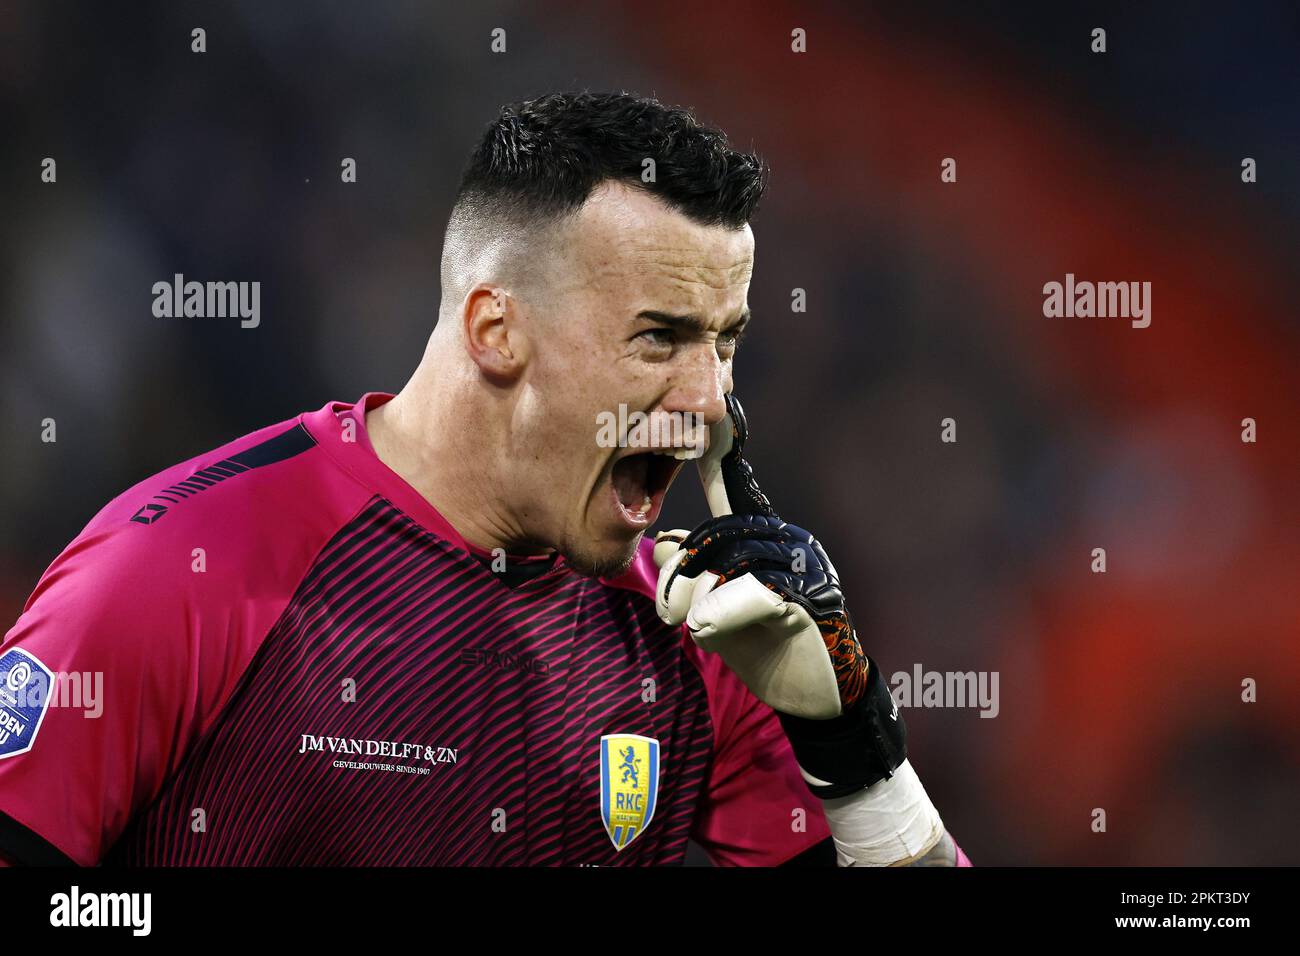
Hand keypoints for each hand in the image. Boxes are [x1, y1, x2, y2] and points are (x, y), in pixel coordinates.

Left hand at [653, 395, 906, 798]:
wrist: (817, 698)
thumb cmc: (763, 647)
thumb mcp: (713, 608)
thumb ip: (689, 576)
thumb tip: (661, 545)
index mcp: (766, 536)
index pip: (736, 491)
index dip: (722, 456)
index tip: (715, 415)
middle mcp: (789, 542)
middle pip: (716, 535)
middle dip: (679, 573)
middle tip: (669, 612)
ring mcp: (804, 570)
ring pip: (729, 563)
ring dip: (695, 599)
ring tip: (692, 626)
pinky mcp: (811, 602)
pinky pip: (754, 592)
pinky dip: (721, 612)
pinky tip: (708, 631)